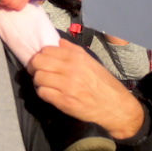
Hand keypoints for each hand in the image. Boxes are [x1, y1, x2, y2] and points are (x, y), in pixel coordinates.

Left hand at [29, 39, 143, 139]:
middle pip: (38, 61)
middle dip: (35, 66)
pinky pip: (42, 93)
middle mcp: (70, 69)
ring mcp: (67, 86)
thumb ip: (73, 50)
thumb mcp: (91, 62)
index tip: (42, 61)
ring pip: (38, 77)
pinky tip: (49, 93)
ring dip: (38, 81)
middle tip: (37, 71)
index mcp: (77, 57)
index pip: (46, 50)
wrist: (116, 108)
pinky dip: (42, 92)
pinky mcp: (64, 101)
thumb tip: (58, 42)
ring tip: (44, 83)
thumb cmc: (104, 84)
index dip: (41, 55)